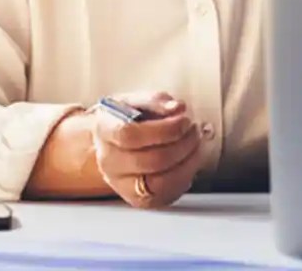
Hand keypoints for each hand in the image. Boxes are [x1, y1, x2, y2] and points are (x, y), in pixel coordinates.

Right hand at [89, 91, 203, 208]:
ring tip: (196, 143)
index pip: (129, 135)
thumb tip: (177, 108)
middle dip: (182, 144)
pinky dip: (186, 176)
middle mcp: (109, 162)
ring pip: (160, 182)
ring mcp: (121, 184)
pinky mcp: (138, 200)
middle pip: (150, 160)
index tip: (184, 119)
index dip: (164, 128)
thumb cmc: (128, 119)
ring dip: (187, 162)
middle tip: (194, 129)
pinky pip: (166, 194)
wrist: (114, 143)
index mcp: (105, 131)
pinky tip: (191, 159)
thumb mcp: (136, 100)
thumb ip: (156, 101)